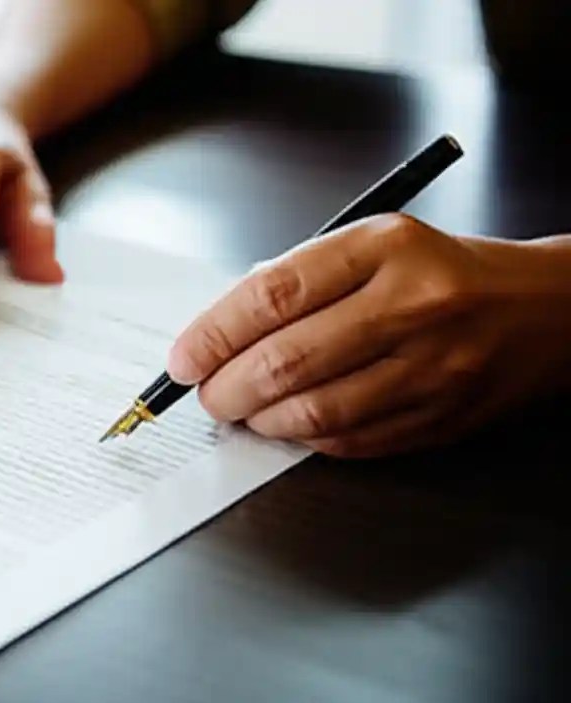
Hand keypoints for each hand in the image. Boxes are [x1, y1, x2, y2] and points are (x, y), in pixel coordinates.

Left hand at [167, 213, 570, 457]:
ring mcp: (431, 367)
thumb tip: (217, 332)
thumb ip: (298, 280)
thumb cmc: (441, 273)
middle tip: (205, 393)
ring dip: (259, 420)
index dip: (212, 335)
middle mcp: (412, 305)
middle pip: (286, 360)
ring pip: (314, 412)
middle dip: (225, 387)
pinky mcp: (441, 417)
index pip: (272, 295)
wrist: (546, 311)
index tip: (182, 358)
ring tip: (242, 411)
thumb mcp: (372, 246)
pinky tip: (290, 424)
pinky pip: (350, 441)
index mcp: (385, 248)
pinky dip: (305, 438)